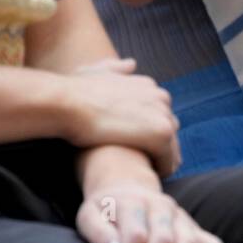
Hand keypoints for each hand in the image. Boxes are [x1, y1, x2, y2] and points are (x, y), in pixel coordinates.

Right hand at [63, 66, 180, 176]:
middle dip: (159, 145)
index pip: (160, 113)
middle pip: (170, 128)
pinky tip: (147, 178)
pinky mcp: (161, 133)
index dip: (149, 131)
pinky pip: (169, 159)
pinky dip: (161, 170)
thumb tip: (132, 64)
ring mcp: (163, 114)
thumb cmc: (75, 91)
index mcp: (148, 85)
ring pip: (171, 145)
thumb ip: (116, 68)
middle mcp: (160, 96)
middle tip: (145, 164)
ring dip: (161, 159)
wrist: (70, 104)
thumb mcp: (97, 71)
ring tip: (146, 175)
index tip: (139, 146)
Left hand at [76, 172, 230, 242]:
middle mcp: (161, 207)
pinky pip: (211, 240)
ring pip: (186, 242)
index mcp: (134, 202)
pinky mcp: (193, 228)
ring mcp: (180, 217)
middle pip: (162, 241)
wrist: (128, 188)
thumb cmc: (106, 211)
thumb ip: (97, 232)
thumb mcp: (89, 215)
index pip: (134, 236)